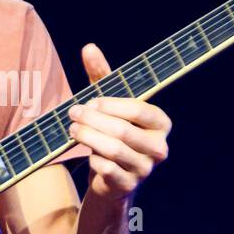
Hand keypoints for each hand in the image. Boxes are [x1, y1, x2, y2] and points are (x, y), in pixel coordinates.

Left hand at [66, 43, 170, 201]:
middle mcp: (159, 147)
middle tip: (72, 112)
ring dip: (87, 136)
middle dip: (93, 119)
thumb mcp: (108, 103)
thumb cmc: (111, 132)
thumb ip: (102, 76)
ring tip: (72, 128)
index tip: (89, 100)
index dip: (110, 104)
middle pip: (123, 130)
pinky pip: (107, 169)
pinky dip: (93, 158)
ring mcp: (145, 169)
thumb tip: (89, 47)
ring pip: (114, 150)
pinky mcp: (129, 186)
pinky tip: (87, 152)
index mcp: (161, 123)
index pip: (138, 109)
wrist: (110, 178)